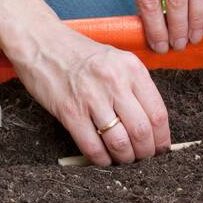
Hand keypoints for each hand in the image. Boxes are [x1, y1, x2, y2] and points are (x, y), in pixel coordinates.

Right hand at [8, 24, 170, 165]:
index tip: (160, 149)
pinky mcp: (70, 112)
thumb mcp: (116, 60)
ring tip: (124, 159)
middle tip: (143, 158)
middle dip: (146, 153)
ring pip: (119, 142)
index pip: (158, 113)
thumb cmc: (80, 54)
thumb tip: (152, 123)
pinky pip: (92, 146)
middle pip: (141, 131)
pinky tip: (104, 159)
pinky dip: (102, 159)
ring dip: (125, 158)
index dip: (162, 138)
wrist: (41, 43)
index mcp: (131, 69)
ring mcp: (91, 98)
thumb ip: (135, 86)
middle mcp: (114, 82)